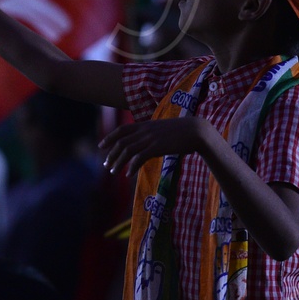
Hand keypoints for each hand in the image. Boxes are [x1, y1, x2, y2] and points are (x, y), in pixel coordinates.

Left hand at [98, 117, 216, 175]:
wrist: (196, 131)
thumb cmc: (182, 132)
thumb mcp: (163, 129)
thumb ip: (152, 134)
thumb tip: (146, 143)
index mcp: (145, 125)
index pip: (121, 130)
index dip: (109, 137)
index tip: (101, 146)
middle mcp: (145, 130)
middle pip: (121, 142)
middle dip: (112, 154)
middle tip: (107, 165)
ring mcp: (150, 138)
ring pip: (127, 151)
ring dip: (118, 162)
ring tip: (114, 172)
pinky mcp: (157, 147)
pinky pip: (139, 157)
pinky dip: (132, 166)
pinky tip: (129, 174)